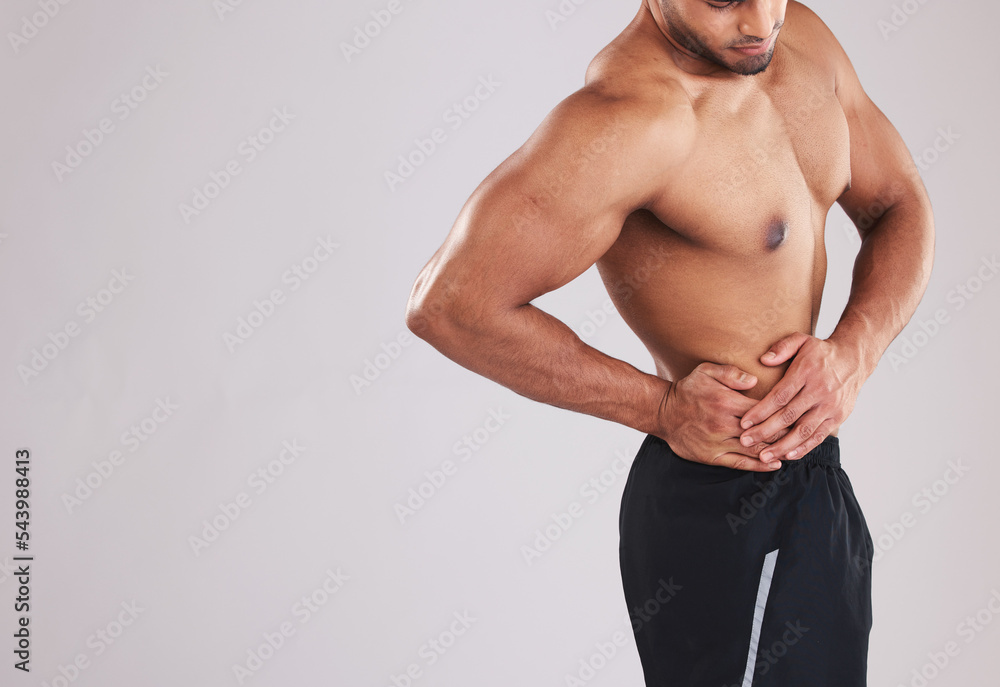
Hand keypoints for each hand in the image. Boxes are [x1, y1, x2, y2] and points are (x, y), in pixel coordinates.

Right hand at [658, 362, 789, 471]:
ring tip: (793, 451)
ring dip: (776, 451)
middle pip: (763, 432)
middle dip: (785, 434)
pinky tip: (774, 464)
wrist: (663, 412)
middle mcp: (724, 424)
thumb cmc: (688, 390)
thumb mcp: (706, 371)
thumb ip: (731, 373)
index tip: (799, 413)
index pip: (764, 410)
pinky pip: (740, 463)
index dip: (783, 413)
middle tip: (802, 433)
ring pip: (754, 449)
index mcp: (726, 402)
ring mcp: (718, 442)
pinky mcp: (712, 456)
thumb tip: (755, 381)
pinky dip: (759, 465)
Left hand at [738, 333, 866, 461]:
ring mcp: (830, 406)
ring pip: (804, 430)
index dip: (761, 411)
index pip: (780, 396)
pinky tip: (787, 456)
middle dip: (765, 431)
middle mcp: (819, 391)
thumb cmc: (821, 352)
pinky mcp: (838, 417)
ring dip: (782, 446)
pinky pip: (819, 436)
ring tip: (764, 455)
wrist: (854, 360)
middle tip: (745, 441)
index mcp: (806, 372)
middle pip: (789, 416)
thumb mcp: (802, 340)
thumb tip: (764, 360)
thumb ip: (782, 348)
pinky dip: (803, 448)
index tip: (744, 423)